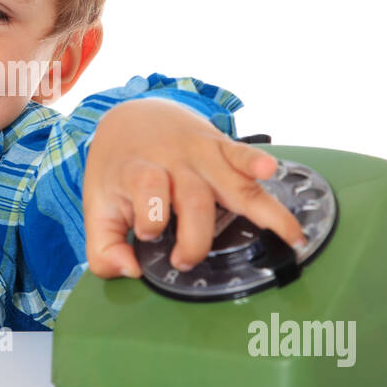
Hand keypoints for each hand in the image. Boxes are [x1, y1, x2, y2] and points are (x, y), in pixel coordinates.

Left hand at [83, 97, 305, 279]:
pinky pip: (243, 154)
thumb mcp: (97, 207)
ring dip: (263, 209)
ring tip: (290, 235)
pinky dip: (259, 163)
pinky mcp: (221, 147)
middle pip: (195, 200)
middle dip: (195, 236)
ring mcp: (201, 154)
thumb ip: (103, 249)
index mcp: (139, 172)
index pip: (149, 192)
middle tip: (185, 259)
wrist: (133, 115)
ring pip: (232, 183)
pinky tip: (272, 171)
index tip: (148, 237)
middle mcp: (174, 162)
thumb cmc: (118, 169)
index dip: (150, 219)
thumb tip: (131, 271)